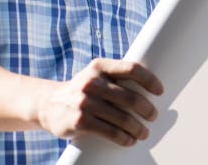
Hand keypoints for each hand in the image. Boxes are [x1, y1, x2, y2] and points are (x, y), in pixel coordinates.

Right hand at [36, 58, 163, 145]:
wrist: (47, 104)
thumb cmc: (81, 90)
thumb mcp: (95, 76)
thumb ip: (115, 78)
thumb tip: (148, 90)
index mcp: (99, 66)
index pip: (131, 69)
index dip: (149, 80)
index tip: (160, 91)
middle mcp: (91, 82)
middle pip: (130, 97)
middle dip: (147, 109)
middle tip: (153, 116)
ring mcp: (84, 102)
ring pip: (122, 118)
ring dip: (137, 128)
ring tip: (143, 132)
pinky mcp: (80, 121)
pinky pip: (109, 132)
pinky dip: (123, 138)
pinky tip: (129, 140)